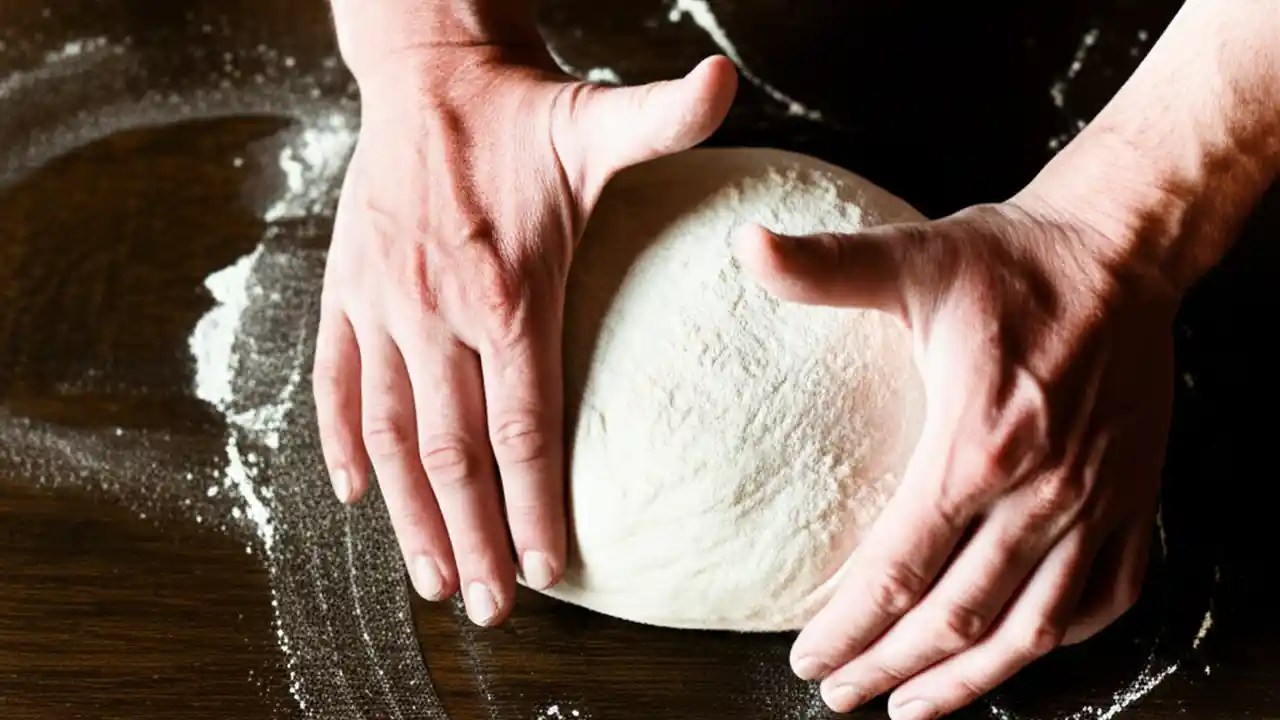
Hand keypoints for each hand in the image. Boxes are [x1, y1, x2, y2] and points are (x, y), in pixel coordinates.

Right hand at [313, 45, 736, 625]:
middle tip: (494, 608)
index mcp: (508, 288)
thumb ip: (668, 117)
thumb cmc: (524, 111)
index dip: (534, 505)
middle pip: (455, 451)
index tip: (551, 569)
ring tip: (432, 579)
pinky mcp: (344, 291)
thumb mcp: (600, 119)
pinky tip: (355, 494)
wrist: (428, 70)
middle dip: (476, 538)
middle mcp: (438, 307)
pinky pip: (334, 382)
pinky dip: (341, 443)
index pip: (523, 424)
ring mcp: (382, 303)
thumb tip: (727, 79)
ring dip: (408, 515)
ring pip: (390, 433)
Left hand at [736, 142, 1180, 716]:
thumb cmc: (1011, 261)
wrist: (1121, 248)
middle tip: (841, 697)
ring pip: (1032, 631)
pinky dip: (1055, 641)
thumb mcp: (915, 258)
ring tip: (913, 707)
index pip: (900, 570)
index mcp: (979, 446)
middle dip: (890, 669)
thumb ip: (828, 267)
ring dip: (969, 682)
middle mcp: (1045, 493)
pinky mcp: (1137, 501)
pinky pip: (1105, 600)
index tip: (808, 658)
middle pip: (956, 619)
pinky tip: (1015, 653)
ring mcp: (1099, 505)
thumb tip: (748, 248)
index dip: (849, 627)